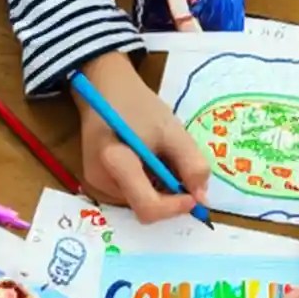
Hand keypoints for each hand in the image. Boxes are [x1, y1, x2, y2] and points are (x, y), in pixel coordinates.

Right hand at [75, 53, 208, 222]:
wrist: (105, 90)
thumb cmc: (138, 106)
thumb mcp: (173, 131)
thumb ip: (192, 165)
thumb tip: (202, 200)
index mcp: (115, 162)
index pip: (149, 207)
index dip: (176, 207)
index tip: (194, 194)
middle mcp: (100, 181)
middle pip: (145, 207)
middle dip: (169, 196)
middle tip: (177, 167)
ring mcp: (96, 184)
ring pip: (140, 203)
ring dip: (159, 189)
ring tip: (158, 157)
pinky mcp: (97, 183)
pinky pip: (132, 195)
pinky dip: (147, 185)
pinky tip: (147, 161)